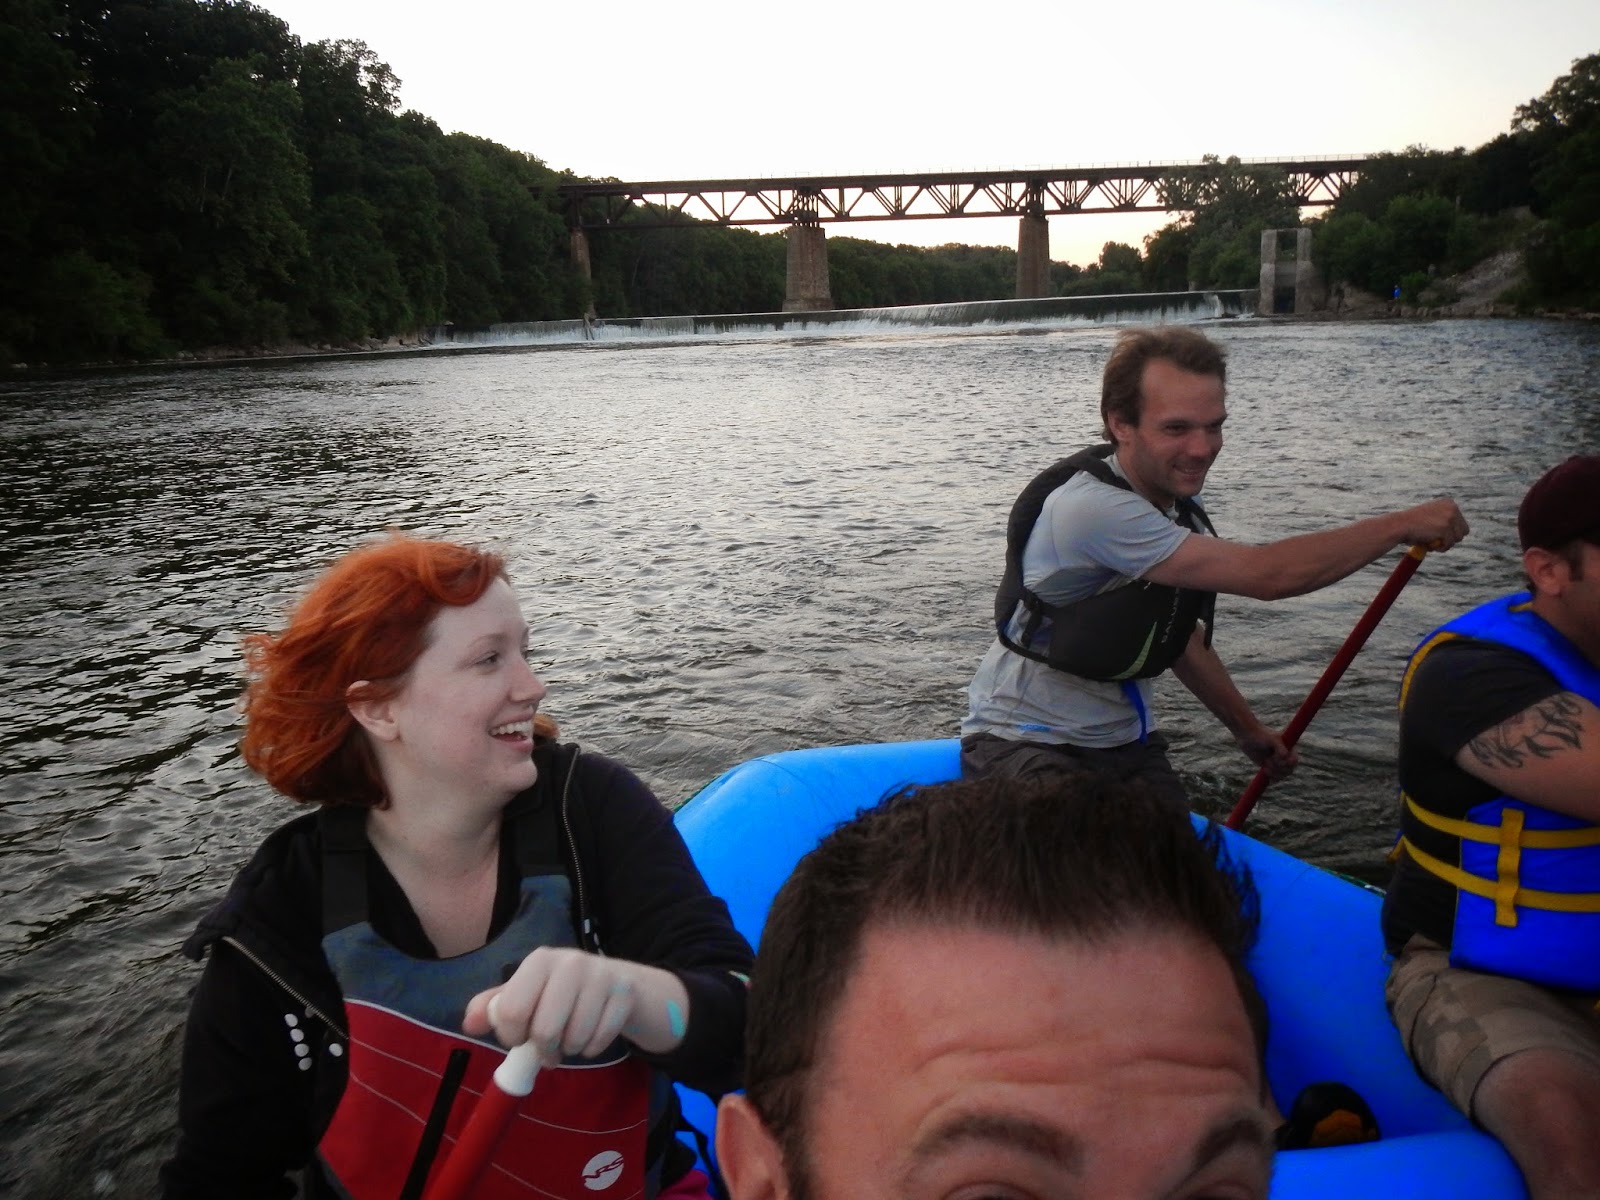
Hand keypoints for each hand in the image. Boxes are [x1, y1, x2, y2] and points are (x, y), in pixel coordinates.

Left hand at [463, 947, 688, 1065]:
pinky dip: (592, 1048)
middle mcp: (571, 962)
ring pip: (574, 1039)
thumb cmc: (564, 992)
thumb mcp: (527, 994)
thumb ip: (495, 1007)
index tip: (519, 1038)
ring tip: (570, 1040)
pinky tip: (592, 1035)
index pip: (511, 1011)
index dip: (511, 1036)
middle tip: (547, 1048)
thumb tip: (470, 1024)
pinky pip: (600, 1041)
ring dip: (570, 1050)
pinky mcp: (625, 995)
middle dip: (543, 1050)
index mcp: (539, 961)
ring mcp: (602, 976)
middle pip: (544, 1031)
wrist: (621, 984)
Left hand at [1237, 725, 1297, 779]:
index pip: (1294, 761)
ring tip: (1265, 763)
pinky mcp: (1269, 766)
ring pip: (1282, 775)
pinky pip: (1276, 777)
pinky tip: (1267, 776)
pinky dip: (1273, 778)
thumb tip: (1285, 756)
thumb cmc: (1261, 735)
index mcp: (1289, 748)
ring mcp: (1277, 762)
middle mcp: (1285, 756)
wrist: (1247, 736)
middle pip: (1289, 770)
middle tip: (1268, 760)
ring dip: (1274, 772)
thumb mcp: (1271, 739)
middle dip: (1279, 768)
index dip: (1287, 763)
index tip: (1276, 758)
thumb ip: (1279, 746)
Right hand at [1399, 498, 1467, 551]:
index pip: (1461, 522)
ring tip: (1431, 543)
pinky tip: (1428, 545)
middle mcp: (1452, 508)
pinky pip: (1449, 544)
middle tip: (1436, 541)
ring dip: (1445, 544)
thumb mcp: (1430, 517)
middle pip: (1464, 530)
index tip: (1437, 534)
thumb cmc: (1410, 523)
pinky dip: (1440, 548)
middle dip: (1451, 538)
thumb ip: (1443, 521)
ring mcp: (1450, 518)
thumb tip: (1457, 534)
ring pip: (1458, 538)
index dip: (1450, 532)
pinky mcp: (1446, 528)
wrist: (1399, 525)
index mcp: (1449, 503)